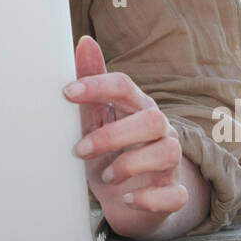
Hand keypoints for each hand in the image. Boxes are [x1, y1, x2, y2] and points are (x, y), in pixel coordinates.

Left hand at [64, 35, 188, 238]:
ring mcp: (170, 163)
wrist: (127, 199)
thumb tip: (85, 42)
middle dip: (112, 135)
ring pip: (168, 152)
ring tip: (106, 175)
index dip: (97, 86)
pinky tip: (126, 198)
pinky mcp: (173, 194)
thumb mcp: (96, 120)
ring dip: (130, 164)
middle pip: (152, 119)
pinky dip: (148, 198)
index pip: (125, 87)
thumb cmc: (110, 154)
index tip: (66, 93)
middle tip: (79, 150)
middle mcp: (160, 131)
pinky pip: (173, 195)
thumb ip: (92, 85)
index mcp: (138, 108)